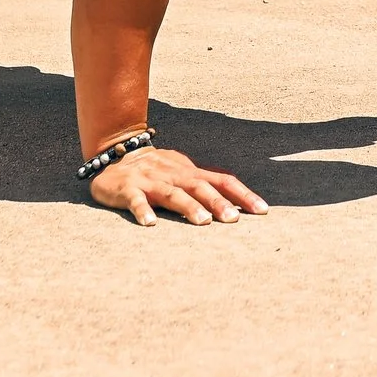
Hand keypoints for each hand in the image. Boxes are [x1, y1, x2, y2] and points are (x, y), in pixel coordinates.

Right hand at [87, 144, 268, 225]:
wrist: (114, 153)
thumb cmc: (155, 168)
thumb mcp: (183, 170)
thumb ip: (205, 179)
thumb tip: (235, 187)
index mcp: (190, 172)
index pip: (222, 180)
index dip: (243, 194)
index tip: (263, 210)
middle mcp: (174, 175)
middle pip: (200, 186)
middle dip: (218, 202)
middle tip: (235, 219)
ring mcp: (150, 181)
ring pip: (172, 194)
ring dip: (188, 207)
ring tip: (203, 222)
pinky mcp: (127, 190)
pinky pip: (135, 200)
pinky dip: (142, 210)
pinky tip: (150, 223)